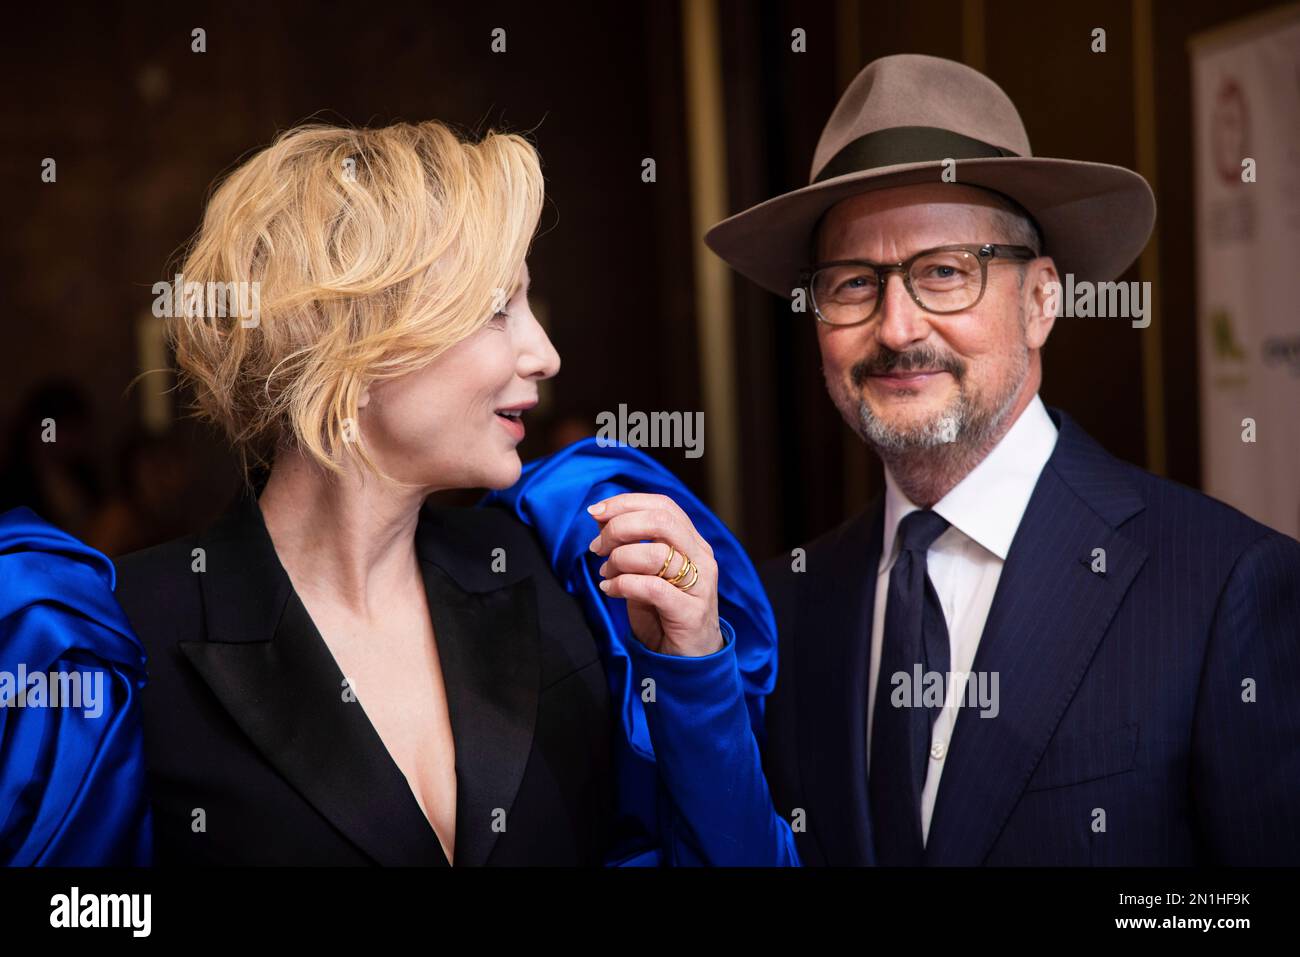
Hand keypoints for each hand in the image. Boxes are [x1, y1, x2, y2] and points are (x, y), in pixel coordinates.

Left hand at [587, 492, 723, 656]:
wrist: (688, 661)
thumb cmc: (663, 614)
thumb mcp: (643, 574)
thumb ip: (628, 546)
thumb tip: (601, 517)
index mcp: (692, 542)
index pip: (662, 505)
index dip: (626, 503)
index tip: (595, 511)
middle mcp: (701, 557)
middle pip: (660, 520)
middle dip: (619, 527)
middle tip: (597, 547)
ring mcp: (700, 584)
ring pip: (655, 553)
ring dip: (619, 560)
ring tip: (606, 574)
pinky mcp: (691, 611)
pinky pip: (651, 588)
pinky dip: (623, 585)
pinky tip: (610, 591)